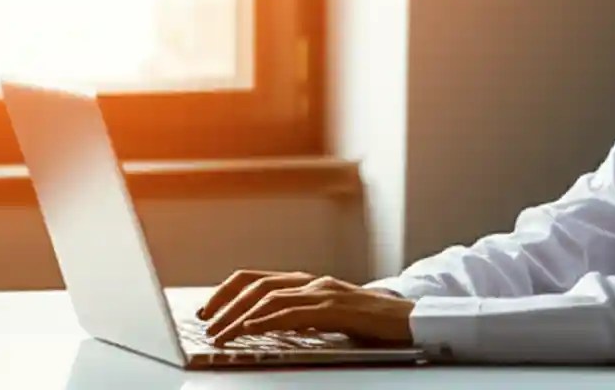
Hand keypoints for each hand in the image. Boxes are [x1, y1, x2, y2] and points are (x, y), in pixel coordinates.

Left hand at [198, 270, 414, 346]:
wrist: (409, 320)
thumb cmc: (370, 324)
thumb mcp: (327, 319)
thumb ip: (301, 319)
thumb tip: (268, 329)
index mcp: (308, 284)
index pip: (257, 280)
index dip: (227, 292)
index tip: (207, 311)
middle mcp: (312, 283)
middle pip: (257, 284)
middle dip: (225, 303)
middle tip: (205, 324)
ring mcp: (324, 292)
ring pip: (270, 298)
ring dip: (240, 317)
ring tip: (220, 334)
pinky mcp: (336, 307)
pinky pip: (294, 312)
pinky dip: (268, 320)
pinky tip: (251, 329)